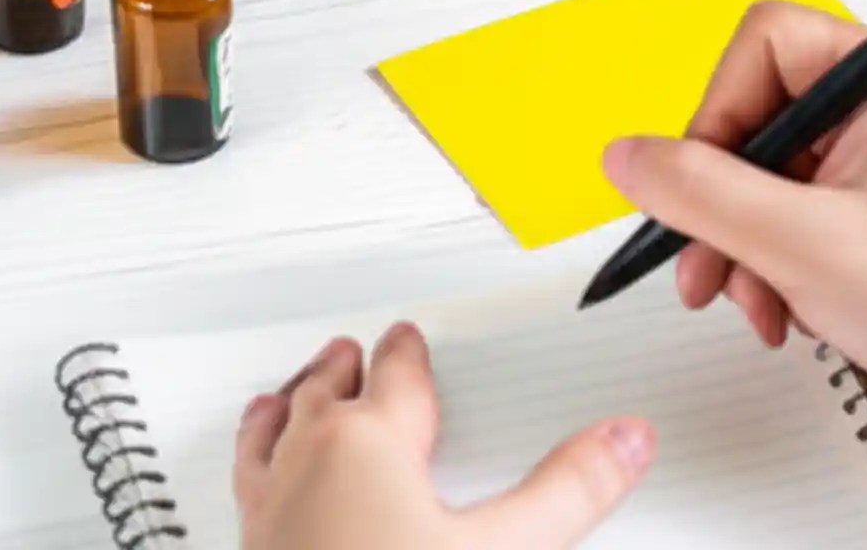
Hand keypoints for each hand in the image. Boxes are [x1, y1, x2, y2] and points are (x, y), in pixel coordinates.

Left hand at [234, 323, 654, 549]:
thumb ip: (567, 491)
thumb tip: (619, 443)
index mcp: (367, 442)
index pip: (394, 375)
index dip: (406, 352)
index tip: (408, 337)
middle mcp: (307, 461)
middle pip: (325, 391)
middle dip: (343, 367)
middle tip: (352, 350)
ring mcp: (269, 506)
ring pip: (272, 430)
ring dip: (289, 403)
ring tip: (288, 393)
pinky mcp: (250, 546)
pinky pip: (246, 478)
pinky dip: (254, 457)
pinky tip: (255, 478)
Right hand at [601, 1, 866, 488]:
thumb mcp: (803, 246)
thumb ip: (699, 194)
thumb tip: (629, 157)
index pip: (765, 46)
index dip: (714, 114)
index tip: (693, 182)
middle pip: (762, 123)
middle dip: (724, 206)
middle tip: (708, 262)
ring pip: (777, 180)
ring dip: (750, 248)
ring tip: (762, 303)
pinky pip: (807, 218)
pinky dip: (785, 266)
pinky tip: (796, 309)